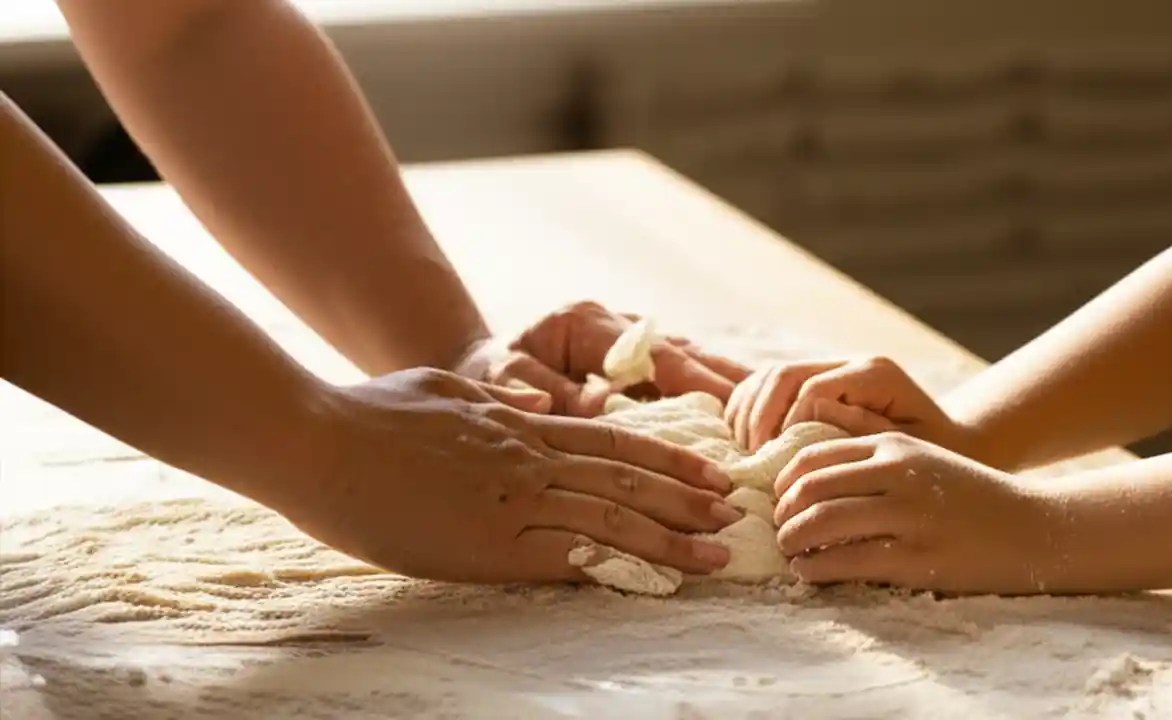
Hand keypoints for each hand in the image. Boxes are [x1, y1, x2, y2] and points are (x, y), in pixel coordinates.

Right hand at [274, 368, 739, 582]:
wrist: (316, 438)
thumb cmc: (370, 411)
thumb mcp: (445, 387)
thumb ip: (497, 394)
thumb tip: (537, 399)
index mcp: (521, 424)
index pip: (615, 441)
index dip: (670, 459)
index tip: (710, 474)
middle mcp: (529, 459)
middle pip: (627, 479)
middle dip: (688, 500)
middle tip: (734, 515)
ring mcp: (511, 501)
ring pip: (611, 518)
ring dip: (670, 538)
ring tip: (715, 554)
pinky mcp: (487, 545)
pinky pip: (566, 558)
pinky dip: (616, 569)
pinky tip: (651, 582)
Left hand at [459, 301, 749, 416]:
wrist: (484, 364)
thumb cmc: (488, 374)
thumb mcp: (499, 378)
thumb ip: (538, 388)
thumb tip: (591, 408)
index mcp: (588, 323)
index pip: (652, 355)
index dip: (694, 384)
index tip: (729, 412)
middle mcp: (623, 326)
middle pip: (689, 356)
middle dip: (731, 389)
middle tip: (773, 422)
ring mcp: (640, 342)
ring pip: (700, 363)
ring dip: (738, 393)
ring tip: (783, 421)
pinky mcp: (647, 363)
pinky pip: (693, 380)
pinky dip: (724, 400)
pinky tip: (757, 424)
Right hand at [725, 356, 976, 456]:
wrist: (950, 444)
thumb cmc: (934, 455)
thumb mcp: (907, 449)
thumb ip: (862, 432)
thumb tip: (812, 421)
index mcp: (876, 375)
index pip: (813, 389)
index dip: (788, 424)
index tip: (779, 461)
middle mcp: (851, 363)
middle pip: (785, 373)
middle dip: (760, 415)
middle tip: (753, 455)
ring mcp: (832, 368)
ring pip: (770, 374)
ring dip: (749, 410)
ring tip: (746, 449)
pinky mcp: (818, 379)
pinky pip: (769, 383)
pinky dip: (749, 406)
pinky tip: (744, 436)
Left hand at [771, 432, 1053, 593]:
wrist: (1036, 527)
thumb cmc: (971, 498)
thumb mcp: (922, 460)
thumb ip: (872, 462)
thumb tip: (805, 479)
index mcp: (894, 447)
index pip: (814, 456)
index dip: (785, 481)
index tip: (780, 500)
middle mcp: (898, 474)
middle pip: (811, 488)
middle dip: (783, 513)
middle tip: (778, 530)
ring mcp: (908, 516)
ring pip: (821, 522)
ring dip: (792, 541)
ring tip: (790, 552)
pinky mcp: (917, 558)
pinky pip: (847, 561)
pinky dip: (816, 568)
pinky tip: (809, 572)